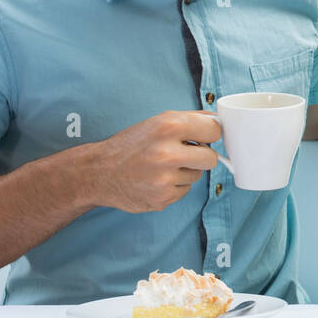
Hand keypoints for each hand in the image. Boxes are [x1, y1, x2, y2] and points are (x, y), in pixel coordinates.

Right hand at [89, 111, 220, 212]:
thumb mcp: (157, 122)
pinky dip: (174, 186)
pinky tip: (155, 180)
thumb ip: (190, 119)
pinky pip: (184, 191)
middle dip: (201, 157)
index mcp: (168, 126)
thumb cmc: (131, 145)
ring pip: (197, 176)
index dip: (210, 135)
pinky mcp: (163, 198)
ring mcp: (165, 178)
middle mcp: (167, 152)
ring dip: (185, 172)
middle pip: (211, 158)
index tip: (204, 138)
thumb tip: (219, 122)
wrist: (98, 172)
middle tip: (184, 155)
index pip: (214, 130)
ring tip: (161, 167)